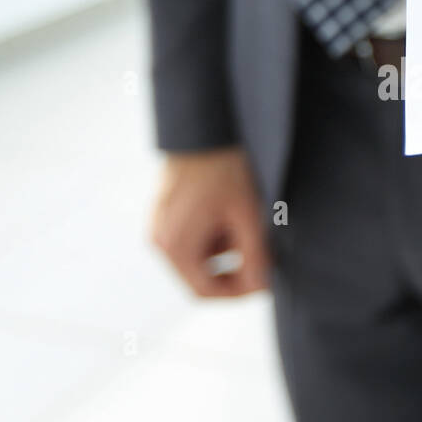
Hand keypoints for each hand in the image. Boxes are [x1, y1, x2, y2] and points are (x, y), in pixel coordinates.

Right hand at [150, 146, 270, 297]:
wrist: (204, 129)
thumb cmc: (225, 168)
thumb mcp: (247, 215)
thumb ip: (255, 256)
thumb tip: (261, 285)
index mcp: (175, 246)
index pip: (205, 292)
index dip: (238, 292)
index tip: (263, 281)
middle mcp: (159, 241)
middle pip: (200, 276)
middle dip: (233, 268)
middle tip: (261, 251)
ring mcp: (158, 226)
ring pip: (197, 258)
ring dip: (225, 250)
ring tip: (245, 221)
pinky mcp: (163, 214)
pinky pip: (190, 239)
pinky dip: (214, 235)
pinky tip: (229, 211)